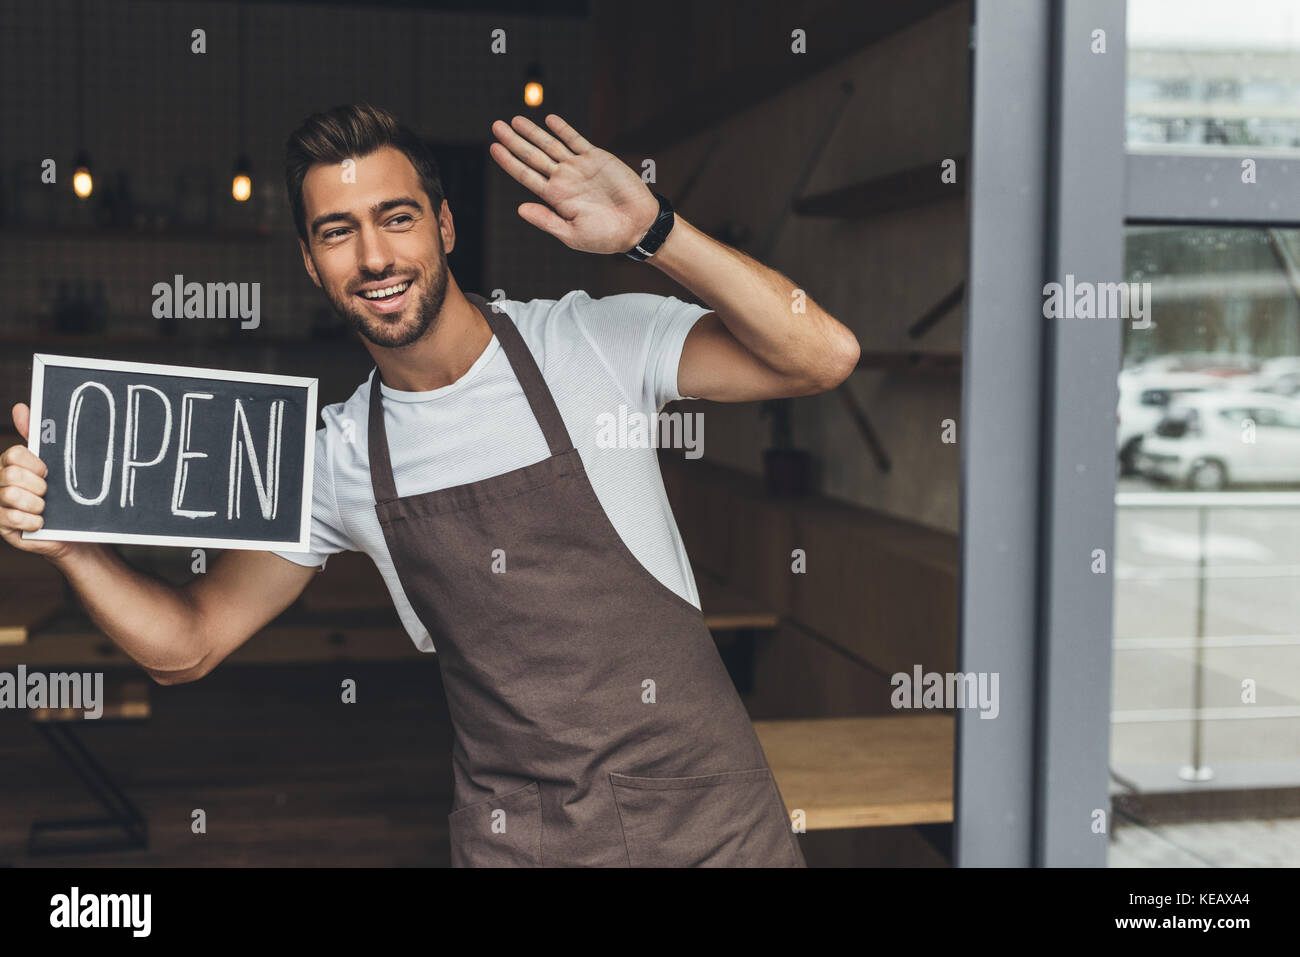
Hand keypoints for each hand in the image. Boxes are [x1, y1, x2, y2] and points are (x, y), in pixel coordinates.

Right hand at [1, 402, 71, 560]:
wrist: (71, 531)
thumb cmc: (61, 496)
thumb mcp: (54, 465)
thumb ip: (36, 436)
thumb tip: (20, 407)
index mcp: (9, 464)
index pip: (14, 454)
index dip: (34, 464)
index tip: (47, 473)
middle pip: (12, 475)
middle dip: (37, 486)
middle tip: (46, 494)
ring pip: (11, 495)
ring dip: (35, 504)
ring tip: (43, 509)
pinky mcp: (0, 525)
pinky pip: (13, 518)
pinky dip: (32, 521)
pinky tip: (39, 523)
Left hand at [489, 114, 660, 254]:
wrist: (637, 226)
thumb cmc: (606, 237)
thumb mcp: (572, 235)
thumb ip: (547, 220)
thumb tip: (520, 209)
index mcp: (556, 198)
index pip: (526, 175)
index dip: (508, 161)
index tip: (493, 148)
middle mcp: (564, 179)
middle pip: (533, 156)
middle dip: (514, 141)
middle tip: (496, 126)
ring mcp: (579, 167)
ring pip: (551, 144)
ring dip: (533, 132)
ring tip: (515, 120)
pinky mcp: (598, 158)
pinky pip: (576, 140)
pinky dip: (563, 129)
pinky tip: (549, 120)